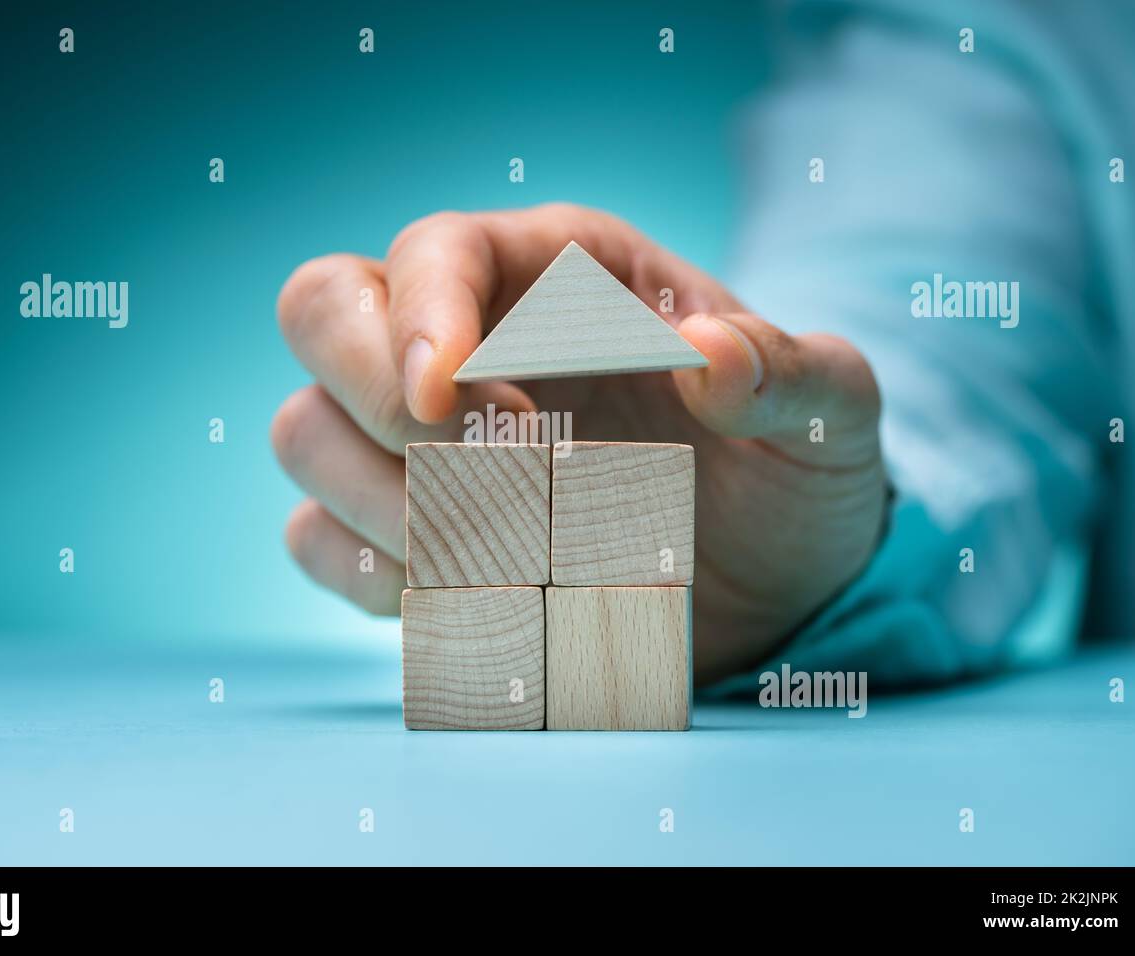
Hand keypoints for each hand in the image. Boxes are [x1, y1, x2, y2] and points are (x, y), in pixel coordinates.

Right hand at [271, 204, 886, 683]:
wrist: (768, 581)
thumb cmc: (789, 472)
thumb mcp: (829, 415)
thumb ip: (790, 374)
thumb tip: (712, 358)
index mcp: (558, 273)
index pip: (431, 250)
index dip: (420, 315)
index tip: (451, 403)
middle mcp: (467, 343)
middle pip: (320, 310)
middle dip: (376, 396)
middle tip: (490, 477)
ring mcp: (419, 444)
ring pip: (305, 434)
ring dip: (391, 505)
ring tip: (519, 551)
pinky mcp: (402, 535)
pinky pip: (317, 541)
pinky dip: (381, 578)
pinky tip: (480, 595)